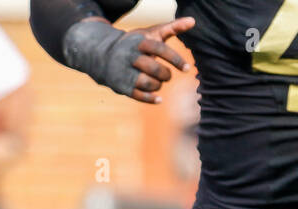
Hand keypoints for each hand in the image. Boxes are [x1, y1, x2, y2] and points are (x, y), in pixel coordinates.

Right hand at [66, 17, 194, 104]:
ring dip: (157, 85)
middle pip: (152, 68)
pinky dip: (150, 99)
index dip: (175, 59)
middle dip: (164, 74)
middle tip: (167, 76)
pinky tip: (159, 99)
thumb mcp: (151, 33)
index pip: (160, 49)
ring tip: (159, 83)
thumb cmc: (136, 44)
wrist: (104, 56)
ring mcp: (123, 72)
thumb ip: (172, 28)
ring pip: (145, 83)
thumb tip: (193, 21)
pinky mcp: (120, 86)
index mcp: (140, 42)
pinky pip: (136, 95)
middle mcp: (130, 56)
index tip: (186, 69)